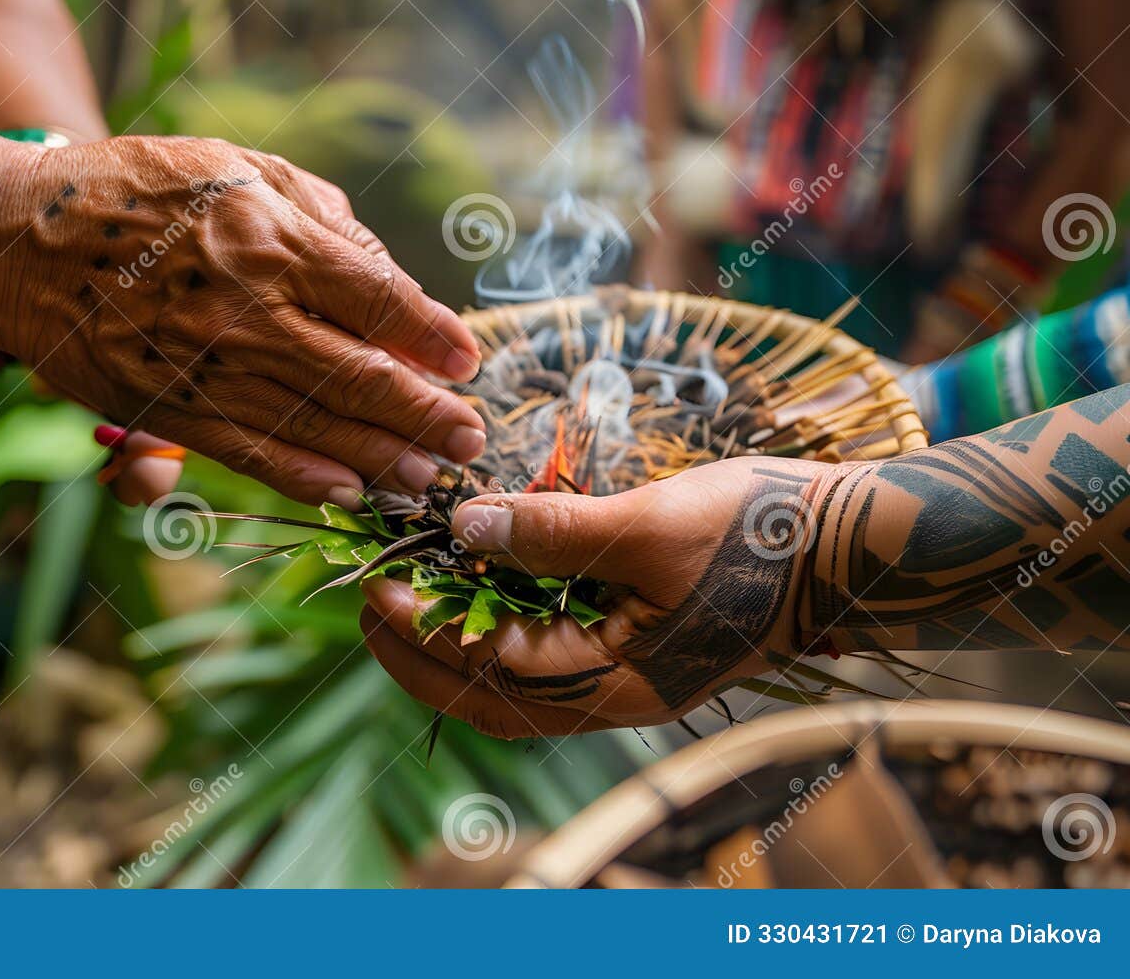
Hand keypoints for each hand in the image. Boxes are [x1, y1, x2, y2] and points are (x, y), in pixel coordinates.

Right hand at [0, 133, 486, 507]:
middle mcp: (248, 310)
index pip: (379, 299)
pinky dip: (303, 477)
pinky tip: (348, 491)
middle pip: (361, 375)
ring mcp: (206, 366)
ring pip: (315, 425)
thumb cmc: (139, 189)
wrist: (20, 237)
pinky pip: (249, 453)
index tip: (467, 361)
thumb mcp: (236, 166)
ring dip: (382, 457)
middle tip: (470, 439)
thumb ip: (317, 214)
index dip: (433, 335)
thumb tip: (384, 273)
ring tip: (428, 476)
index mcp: (272, 239)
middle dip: (426, 414)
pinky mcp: (168, 408)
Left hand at [361, 456, 844, 736]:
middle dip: (421, 658)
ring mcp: (628, 679)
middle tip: (368, 605)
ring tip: (406, 602)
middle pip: (492, 699)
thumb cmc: (762, 532)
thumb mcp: (648, 524)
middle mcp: (616, 696)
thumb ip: (552, 531)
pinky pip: (549, 657)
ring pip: (517, 685)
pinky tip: (478, 591)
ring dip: (454, 648)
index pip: (492, 670)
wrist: (855, 543)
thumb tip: (464, 527)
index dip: (424, 631)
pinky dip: (501, 631)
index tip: (377, 585)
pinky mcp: (636, 650)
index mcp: (618, 682)